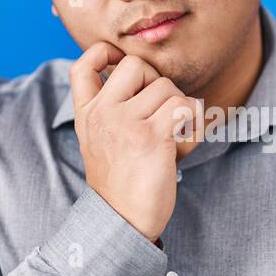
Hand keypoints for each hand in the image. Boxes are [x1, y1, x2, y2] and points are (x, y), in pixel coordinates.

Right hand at [68, 41, 202, 242]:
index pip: (83, 65)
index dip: (104, 53)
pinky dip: (192, 125)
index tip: (119, 64)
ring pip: (167, 86)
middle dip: (158, 84)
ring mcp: (124, 123)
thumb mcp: (101, 142)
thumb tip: (140, 75)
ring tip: (170, 140)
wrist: (122, 223)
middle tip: (159, 117)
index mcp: (87, 115)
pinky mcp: (151, 136)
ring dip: (179, 110)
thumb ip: (110, 110)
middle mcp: (102, 114)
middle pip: (137, 65)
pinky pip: (184, 107)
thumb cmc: (122, 183)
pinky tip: (181, 146)